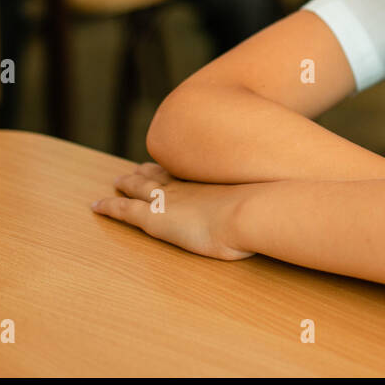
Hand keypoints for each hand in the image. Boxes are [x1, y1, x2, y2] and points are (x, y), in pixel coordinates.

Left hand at [92, 162, 254, 260]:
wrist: (250, 212)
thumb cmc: (265, 210)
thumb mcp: (270, 200)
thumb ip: (269, 201)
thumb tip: (288, 202)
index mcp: (209, 182)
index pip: (186, 173)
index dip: (175, 169)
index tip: (169, 166)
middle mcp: (185, 185)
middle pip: (160, 174)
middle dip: (147, 172)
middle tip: (137, 169)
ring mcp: (167, 200)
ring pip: (138, 188)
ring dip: (126, 184)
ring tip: (117, 180)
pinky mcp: (153, 218)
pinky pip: (123, 211)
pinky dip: (109, 207)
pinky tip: (96, 206)